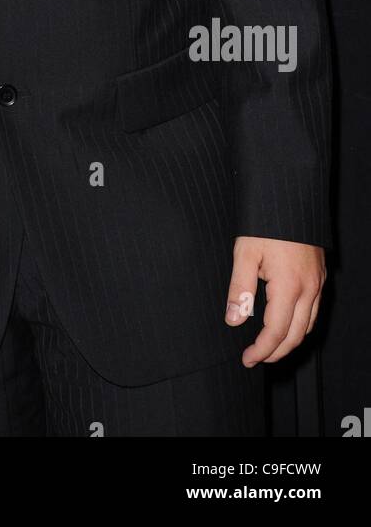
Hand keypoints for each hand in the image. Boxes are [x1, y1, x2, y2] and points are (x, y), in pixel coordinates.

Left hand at [224, 235, 325, 366]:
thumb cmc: (266, 222)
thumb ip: (240, 289)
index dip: (262, 350)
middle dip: (277, 352)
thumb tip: (234, 321)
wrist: (290, 195)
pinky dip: (301, 324)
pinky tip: (286, 322)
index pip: (277, 332)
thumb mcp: (245, 253)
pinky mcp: (320, 274)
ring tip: (269, 346)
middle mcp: (309, 288)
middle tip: (256, 357)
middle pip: (297, 335)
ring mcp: (318, 282)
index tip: (247, 359)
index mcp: (289, 286)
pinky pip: (314, 309)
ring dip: (290, 340)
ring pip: (309, 324)